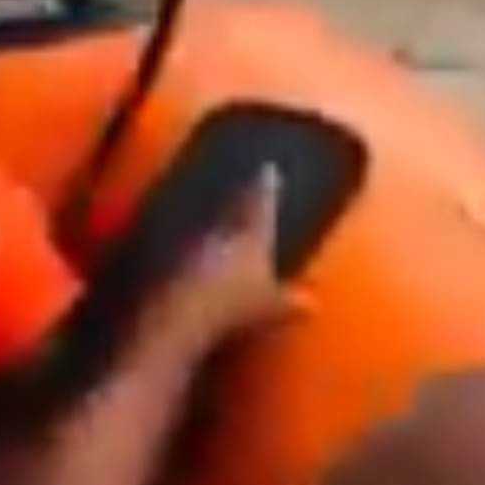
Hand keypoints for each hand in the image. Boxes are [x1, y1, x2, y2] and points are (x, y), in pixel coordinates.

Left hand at [152, 166, 294, 347]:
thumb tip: (312, 305)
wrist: (182, 316)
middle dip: (241, 200)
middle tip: (244, 190)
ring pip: (211, 230)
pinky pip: (190, 252)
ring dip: (217, 227)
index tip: (268, 168)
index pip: (262, 205)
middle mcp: (222, 235)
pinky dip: (198, 253)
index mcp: (251, 239)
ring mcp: (194, 248)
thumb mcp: (271, 308)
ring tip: (223, 227)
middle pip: (233, 210)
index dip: (267, 187)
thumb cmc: (235, 306)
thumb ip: (291, 303)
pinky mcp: (172, 265)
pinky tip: (199, 262)